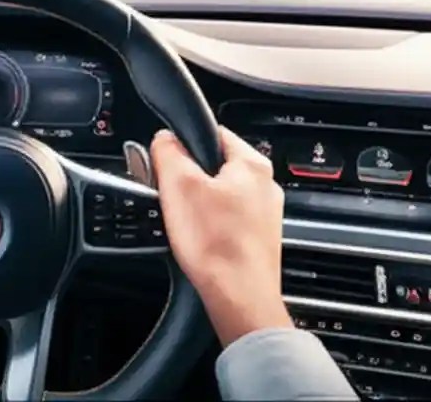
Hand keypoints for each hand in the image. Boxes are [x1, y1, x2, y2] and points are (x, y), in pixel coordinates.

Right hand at [152, 126, 292, 346]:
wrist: (239, 298)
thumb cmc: (217, 246)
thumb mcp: (178, 185)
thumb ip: (168, 151)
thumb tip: (164, 138)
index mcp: (252, 163)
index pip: (212, 132)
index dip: (183, 144)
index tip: (167, 163)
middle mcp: (266, 186)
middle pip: (215, 167)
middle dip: (188, 180)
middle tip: (171, 197)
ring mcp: (265, 215)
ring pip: (220, 197)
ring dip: (199, 206)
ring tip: (186, 225)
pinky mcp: (257, 240)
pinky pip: (226, 223)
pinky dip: (210, 229)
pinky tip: (200, 244)